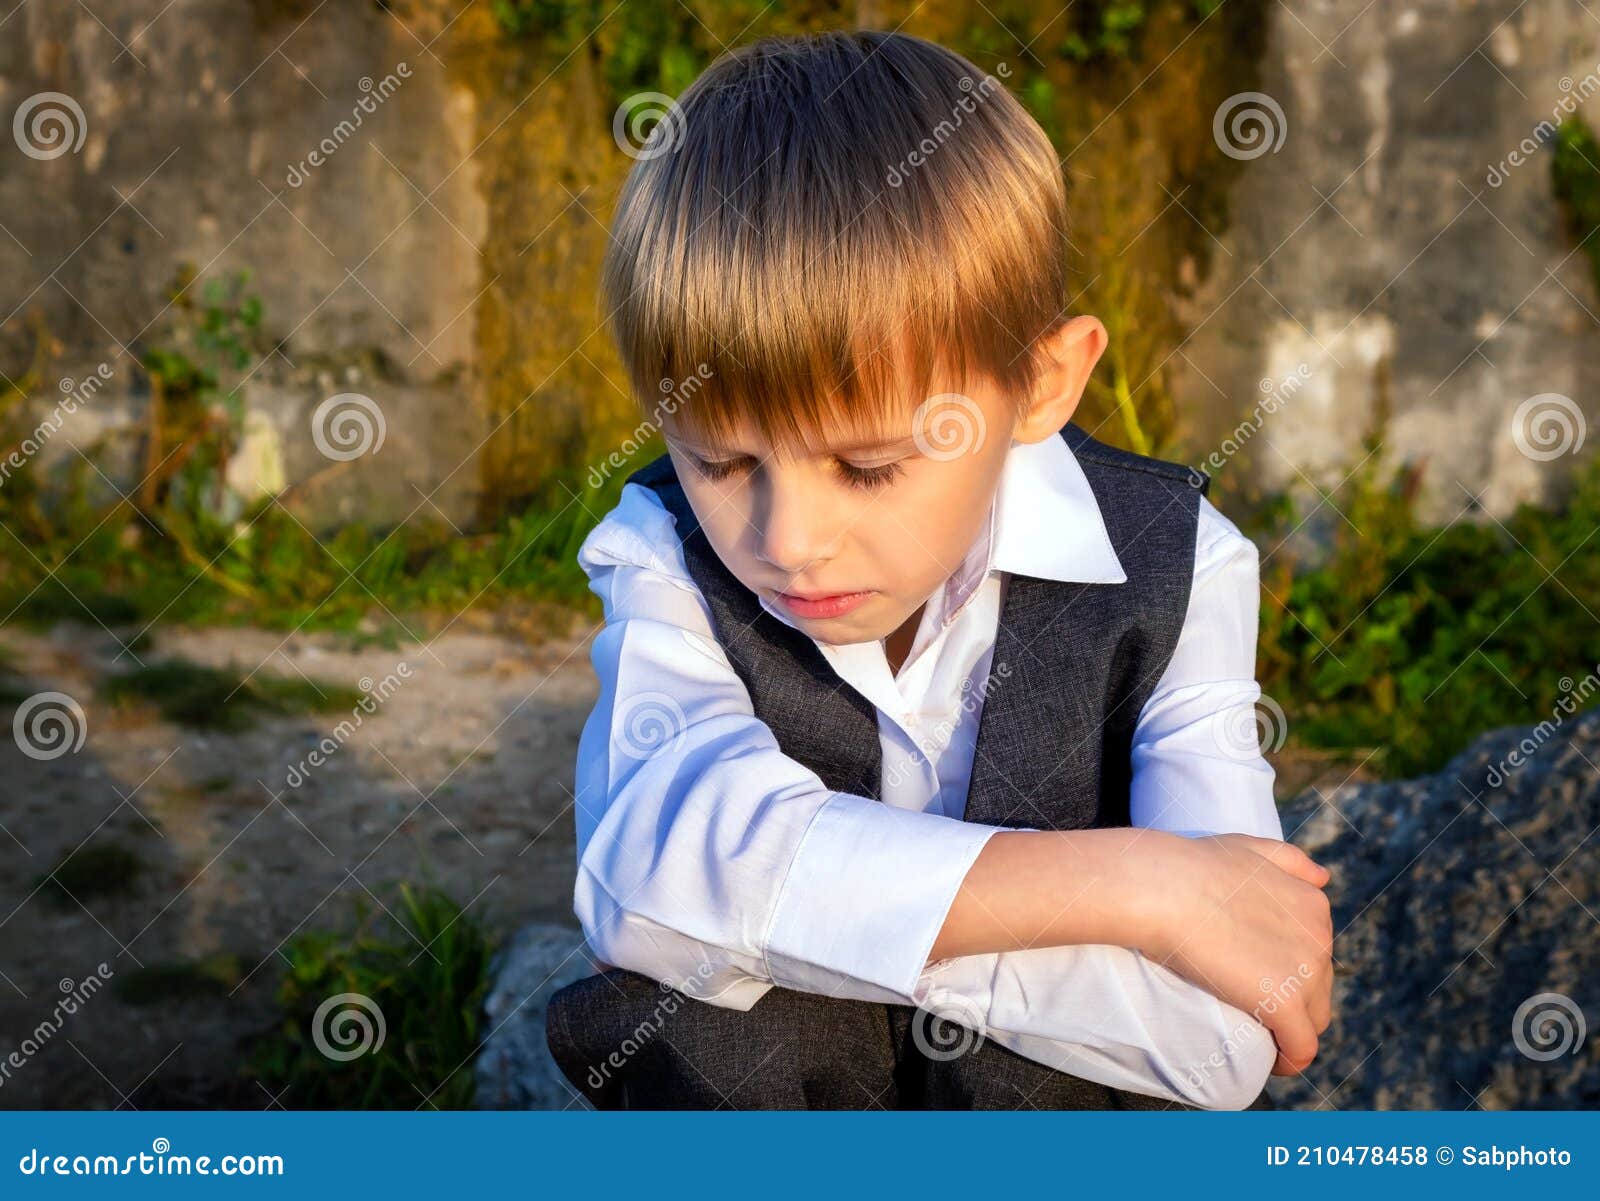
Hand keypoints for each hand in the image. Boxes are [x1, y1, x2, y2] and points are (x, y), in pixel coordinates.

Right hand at [1134, 833, 1333, 1076]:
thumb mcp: (1249, 847)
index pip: (1315, 952)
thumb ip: (1290, 860)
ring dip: (1293, 1034)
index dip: (1290, 971)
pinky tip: (1274, 1064)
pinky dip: (1291, 1060)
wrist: (1162, 888)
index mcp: (1312, 903)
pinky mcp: (1283, 1003)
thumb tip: (1324, 878)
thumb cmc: (1191, 865)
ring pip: (1315, 1020)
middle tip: (1253, 1010)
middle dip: (1293, 1002)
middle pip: (1318, 987)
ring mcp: (1305, 971)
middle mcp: (1319, 937)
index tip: (1260, 980)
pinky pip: (1302, 1047)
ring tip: (1263, 1041)